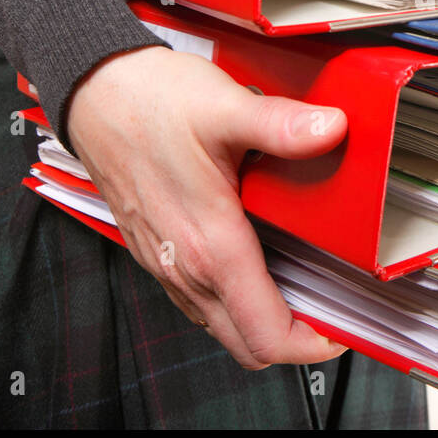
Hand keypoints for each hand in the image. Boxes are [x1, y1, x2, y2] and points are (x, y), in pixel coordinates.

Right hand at [65, 44, 348, 368]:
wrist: (92, 92)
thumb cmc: (149, 101)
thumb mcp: (225, 107)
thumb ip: (281, 124)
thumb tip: (331, 130)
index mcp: (210, 247)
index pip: (267, 336)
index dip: (314, 343)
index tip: (346, 325)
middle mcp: (184, 268)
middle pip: (247, 345)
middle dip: (296, 339)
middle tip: (334, 308)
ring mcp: (166, 264)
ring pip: (223, 325)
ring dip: (264, 319)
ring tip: (306, 284)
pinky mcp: (156, 252)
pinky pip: (202, 300)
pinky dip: (236, 298)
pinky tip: (261, 259)